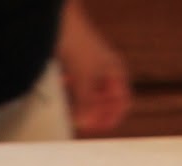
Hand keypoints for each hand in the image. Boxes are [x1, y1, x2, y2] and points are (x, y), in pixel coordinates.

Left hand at [56, 4, 130, 135]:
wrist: (59, 20)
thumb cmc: (78, 41)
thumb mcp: (83, 77)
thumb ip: (86, 102)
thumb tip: (86, 123)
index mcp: (116, 73)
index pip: (122, 103)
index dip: (111, 117)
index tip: (97, 127)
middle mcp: (106, 73)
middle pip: (105, 103)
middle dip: (93, 114)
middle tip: (81, 123)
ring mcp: (91, 72)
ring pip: (89, 98)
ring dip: (80, 107)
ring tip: (70, 112)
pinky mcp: (76, 70)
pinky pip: (76, 90)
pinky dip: (70, 96)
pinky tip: (63, 96)